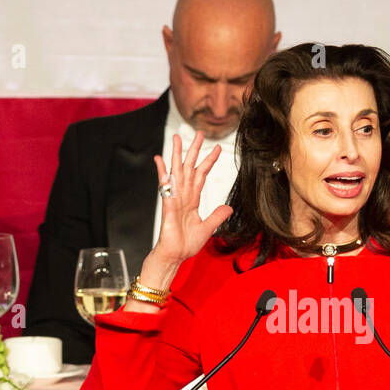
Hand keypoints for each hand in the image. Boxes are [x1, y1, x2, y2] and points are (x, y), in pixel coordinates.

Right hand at [149, 132, 232, 272]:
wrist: (174, 256)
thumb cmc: (185, 244)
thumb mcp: (207, 229)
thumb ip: (217, 216)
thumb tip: (229, 208)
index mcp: (192, 200)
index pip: (201, 175)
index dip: (208, 161)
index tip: (217, 149)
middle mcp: (183, 196)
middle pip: (189, 167)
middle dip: (194, 150)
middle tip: (198, 133)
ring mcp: (174, 198)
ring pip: (177, 171)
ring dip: (177, 155)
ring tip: (177, 138)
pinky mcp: (168, 205)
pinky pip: (165, 186)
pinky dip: (162, 173)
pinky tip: (160, 160)